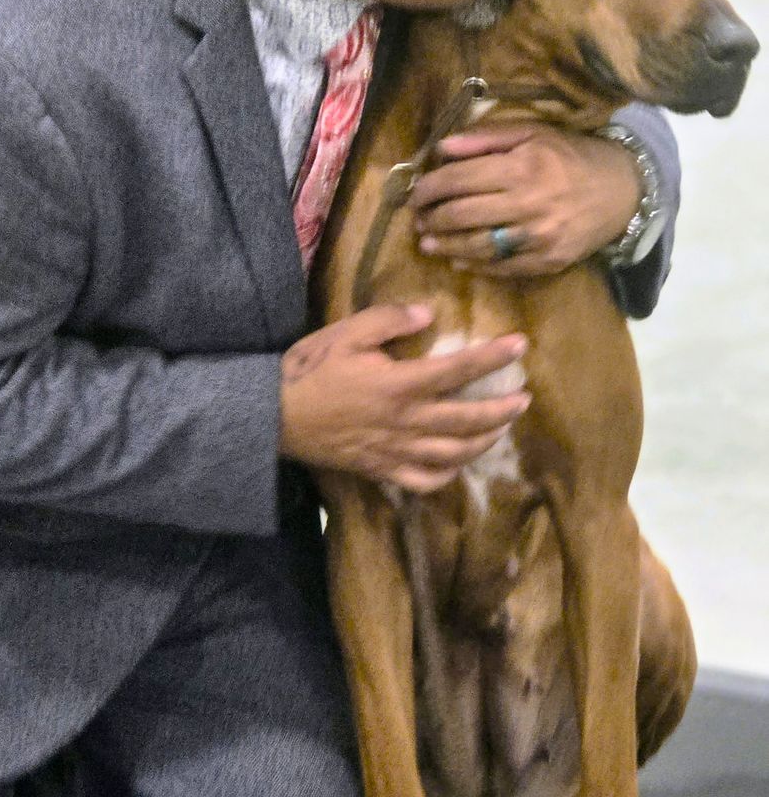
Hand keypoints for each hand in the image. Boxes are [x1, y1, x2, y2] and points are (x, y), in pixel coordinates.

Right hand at [279, 303, 530, 494]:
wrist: (274, 417)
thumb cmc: (311, 370)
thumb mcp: (346, 333)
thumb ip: (389, 320)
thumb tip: (429, 314)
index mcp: (400, 384)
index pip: (459, 369)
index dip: (493, 356)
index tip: (520, 345)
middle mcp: (406, 421)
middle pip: (468, 420)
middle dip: (502, 410)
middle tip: (524, 399)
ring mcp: (396, 450)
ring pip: (455, 454)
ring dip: (485, 441)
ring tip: (501, 428)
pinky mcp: (382, 470)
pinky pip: (425, 482)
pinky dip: (448, 475)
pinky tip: (459, 463)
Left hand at [410, 122, 642, 276]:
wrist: (624, 189)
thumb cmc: (572, 155)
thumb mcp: (533, 132)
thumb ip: (485, 137)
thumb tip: (441, 148)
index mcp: (522, 167)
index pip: (458, 180)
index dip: (429, 189)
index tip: (415, 193)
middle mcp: (528, 204)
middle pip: (461, 216)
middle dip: (431, 219)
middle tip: (418, 219)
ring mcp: (539, 237)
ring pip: (477, 247)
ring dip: (446, 247)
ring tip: (428, 243)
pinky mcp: (548, 261)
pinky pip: (502, 268)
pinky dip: (475, 266)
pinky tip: (459, 260)